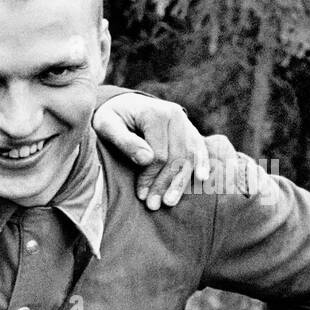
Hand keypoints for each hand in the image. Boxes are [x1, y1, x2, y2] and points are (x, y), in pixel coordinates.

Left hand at [93, 94, 209, 210]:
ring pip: (190, 156)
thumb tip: (147, 160)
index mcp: (155, 114)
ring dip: (182, 182)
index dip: (150, 177)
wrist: (123, 104)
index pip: (159, 154)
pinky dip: (202, 164)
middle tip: (154, 205)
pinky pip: (200, 149)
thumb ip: (125, 141)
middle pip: (177, 156)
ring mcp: (185, 122)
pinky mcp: (190, 130)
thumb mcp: (107, 126)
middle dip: (165, 184)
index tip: (140, 194)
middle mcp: (175, 116)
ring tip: (170, 202)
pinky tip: (202, 180)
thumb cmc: (111, 118)